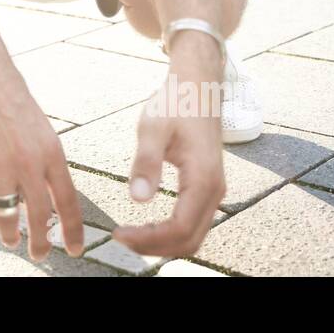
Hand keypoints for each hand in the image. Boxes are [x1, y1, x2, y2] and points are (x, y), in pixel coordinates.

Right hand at [0, 62, 85, 261]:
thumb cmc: (12, 97)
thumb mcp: (41, 128)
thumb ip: (45, 161)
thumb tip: (46, 193)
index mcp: (52, 153)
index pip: (67, 202)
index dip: (72, 231)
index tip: (74, 249)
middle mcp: (28, 164)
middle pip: (38, 217)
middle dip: (40, 242)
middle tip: (39, 255)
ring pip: (6, 214)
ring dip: (9, 234)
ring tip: (10, 242)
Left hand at [111, 33, 225, 258]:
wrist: (198, 85)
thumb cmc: (174, 102)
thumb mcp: (153, 126)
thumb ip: (146, 161)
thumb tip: (138, 199)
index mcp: (203, 179)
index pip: (179, 228)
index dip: (148, 239)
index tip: (117, 233)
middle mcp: (215, 191)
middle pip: (189, 240)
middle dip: (154, 247)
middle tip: (120, 238)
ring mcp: (215, 191)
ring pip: (194, 236)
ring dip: (163, 243)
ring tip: (130, 235)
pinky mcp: (209, 188)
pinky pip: (194, 223)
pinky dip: (172, 232)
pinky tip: (147, 225)